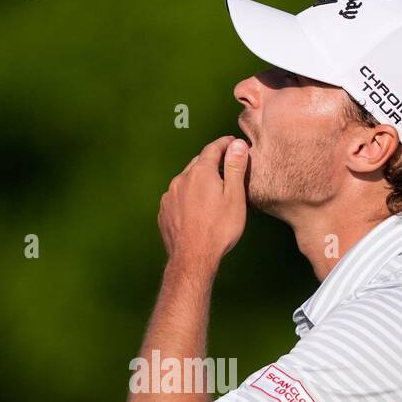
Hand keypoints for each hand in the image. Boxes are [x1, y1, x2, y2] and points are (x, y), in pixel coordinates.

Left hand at [158, 135, 248, 267]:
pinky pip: (178, 197)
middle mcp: (181, 180)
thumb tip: (237, 144)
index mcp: (200, 172)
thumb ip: (235, 167)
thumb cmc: (218, 230)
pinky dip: (188, 197)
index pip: (213, 148)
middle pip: (198, 163)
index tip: (233, 143)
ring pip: (186, 181)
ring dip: (199, 181)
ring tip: (212, 191)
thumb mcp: (234, 197)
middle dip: (212, 162)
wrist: (192, 258)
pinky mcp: (164, 212)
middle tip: (226, 166)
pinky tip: (197, 209)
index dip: (225, 144)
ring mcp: (170, 196)